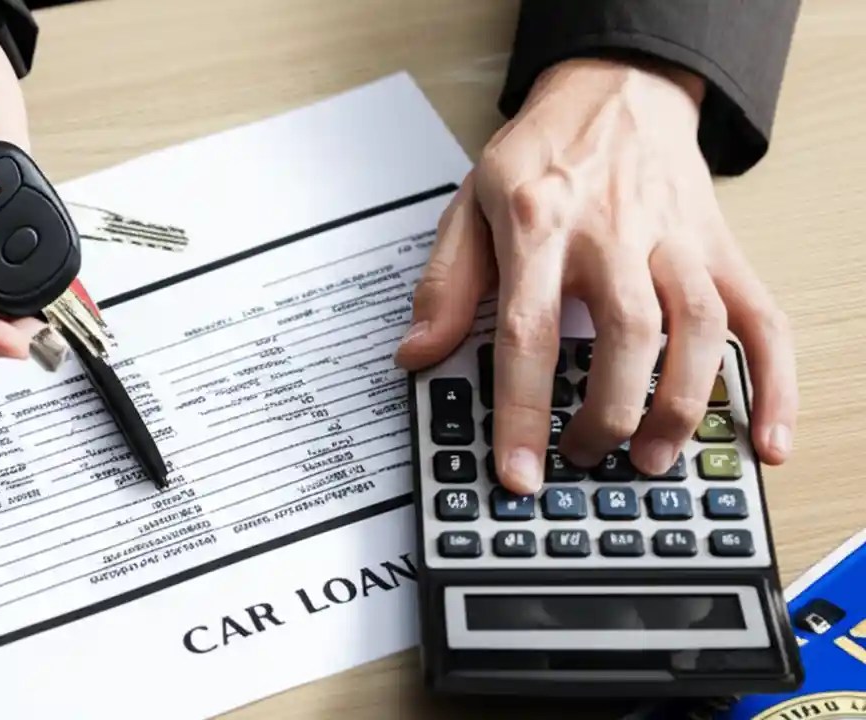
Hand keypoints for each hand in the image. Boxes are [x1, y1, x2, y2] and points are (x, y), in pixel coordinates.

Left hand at [395, 58, 796, 494]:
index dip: (523, 410)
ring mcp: (674, 239)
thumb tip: (417, 354)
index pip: (527, 330)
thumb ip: (446, 284)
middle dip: (607, 413)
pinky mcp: (719, 248)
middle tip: (583, 458)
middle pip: (626, 333)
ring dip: (680, 404)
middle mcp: (613, 231)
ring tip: (651, 455)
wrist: (615, 90)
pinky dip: (772, 381)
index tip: (519, 473)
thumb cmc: (543, 155)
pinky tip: (765, 435)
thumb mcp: (471, 205)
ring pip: (698, 327)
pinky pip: (761, 316)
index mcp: (539, 223)